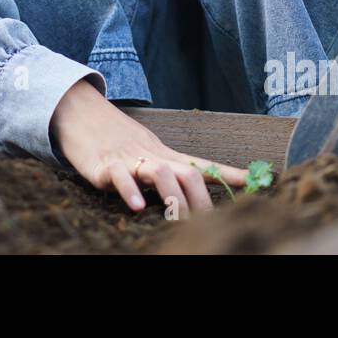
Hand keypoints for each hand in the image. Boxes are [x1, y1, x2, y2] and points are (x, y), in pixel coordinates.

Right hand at [49, 77, 247, 216]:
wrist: (81, 114)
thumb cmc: (118, 142)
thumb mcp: (149, 154)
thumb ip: (170, 171)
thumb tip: (194, 189)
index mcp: (166, 156)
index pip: (204, 166)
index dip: (231, 174)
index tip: (257, 181)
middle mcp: (153, 157)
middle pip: (187, 172)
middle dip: (202, 198)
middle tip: (210, 223)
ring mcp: (129, 160)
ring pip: (159, 173)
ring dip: (172, 196)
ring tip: (178, 216)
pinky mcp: (104, 166)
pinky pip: (119, 177)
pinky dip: (129, 191)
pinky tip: (135, 206)